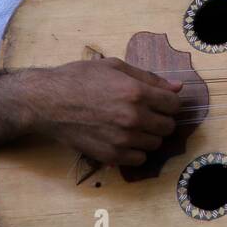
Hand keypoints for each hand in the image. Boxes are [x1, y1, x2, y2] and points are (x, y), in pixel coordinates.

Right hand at [29, 57, 182, 165]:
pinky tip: (124, 139)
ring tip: (132, 125)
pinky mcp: (110, 155)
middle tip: (146, 113)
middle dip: (161, 118)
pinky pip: (139, 159)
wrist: (48, 101)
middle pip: (168, 126)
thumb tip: (178, 88)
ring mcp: (122, 139)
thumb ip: (149, 78)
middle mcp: (133, 117)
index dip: (169, 102)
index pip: (174, 104)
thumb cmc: (79, 78)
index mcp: (136, 92)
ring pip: (155, 144)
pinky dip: (136, 151)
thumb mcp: (115, 67)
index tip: (160, 102)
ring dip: (149, 135)